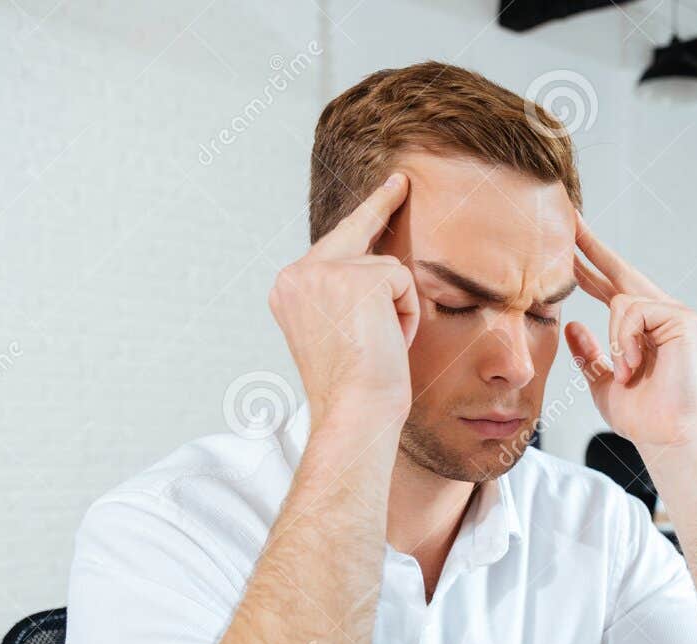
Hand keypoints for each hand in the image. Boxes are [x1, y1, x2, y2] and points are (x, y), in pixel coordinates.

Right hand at [268, 173, 419, 433]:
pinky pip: (403, 281)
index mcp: (289, 289)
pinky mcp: (357, 277)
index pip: (330, 245)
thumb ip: (344, 296)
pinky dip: (407, 313)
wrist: (355, 411)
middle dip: (381, 204)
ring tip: (382, 345)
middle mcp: (298, 274)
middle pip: (354, 232)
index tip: (383, 192)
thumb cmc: (355, 387)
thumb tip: (380, 269)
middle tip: (403, 180)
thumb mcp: (339, 333)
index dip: (360, 219)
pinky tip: (389, 340)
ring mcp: (324, 272)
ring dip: (397, 308)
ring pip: (386, 268)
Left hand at [565, 216, 696, 450]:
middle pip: (620, 272)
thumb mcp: (601, 380)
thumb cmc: (639, 414)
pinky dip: (625, 341)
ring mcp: (675, 314)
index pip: (610, 289)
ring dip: (614, 340)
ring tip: (624, 372)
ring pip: (620, 299)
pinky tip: (633, 366)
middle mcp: (661, 314)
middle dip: (591, 247)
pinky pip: (633, 311)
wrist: (662, 436)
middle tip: (568, 218)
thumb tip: (572, 323)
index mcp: (641, 327)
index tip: (566, 245)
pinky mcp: (683, 320)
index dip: (587, 267)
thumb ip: (588, 352)